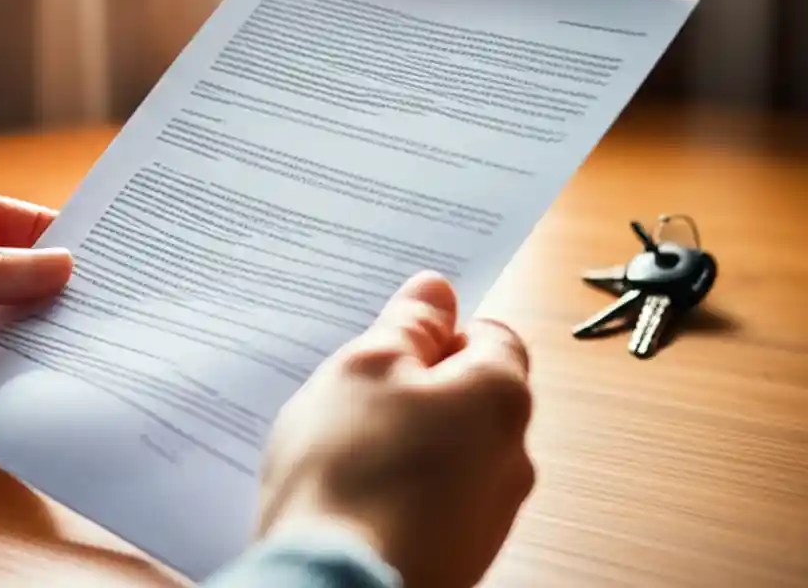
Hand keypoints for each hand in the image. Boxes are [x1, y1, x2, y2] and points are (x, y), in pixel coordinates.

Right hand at [258, 271, 534, 587]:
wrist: (338, 587)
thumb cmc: (350, 472)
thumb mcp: (365, 367)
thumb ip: (407, 325)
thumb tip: (436, 292)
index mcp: (500, 396)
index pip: (489, 334)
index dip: (436, 331)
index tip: (387, 342)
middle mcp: (512, 457)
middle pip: (469, 396)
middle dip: (414, 389)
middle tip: (354, 396)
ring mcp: (490, 516)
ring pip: (448, 452)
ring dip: (404, 443)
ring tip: (344, 455)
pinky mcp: (459, 556)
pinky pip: (432, 502)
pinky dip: (399, 493)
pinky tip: (354, 499)